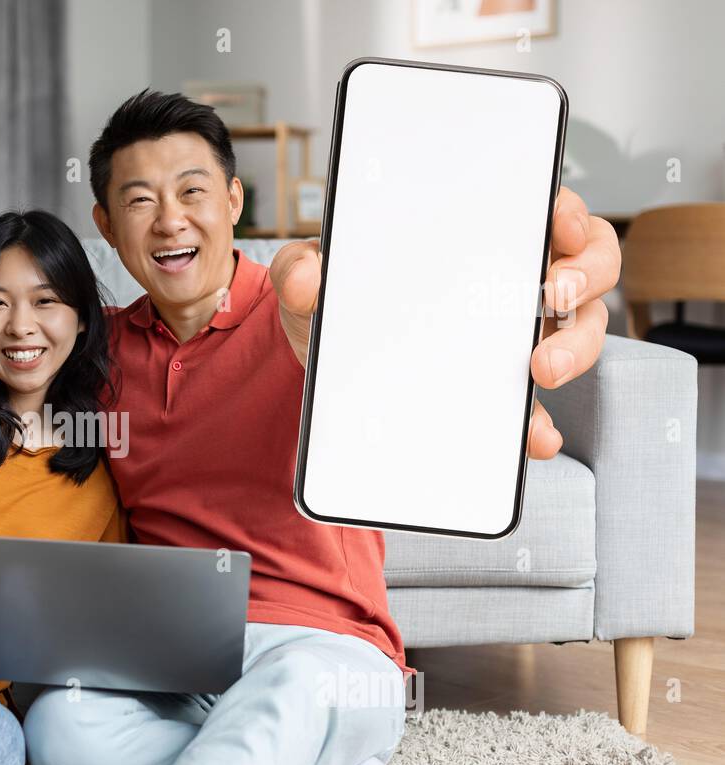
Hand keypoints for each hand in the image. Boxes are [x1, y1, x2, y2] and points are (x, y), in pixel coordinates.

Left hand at [268, 185, 620, 460]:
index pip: (544, 207)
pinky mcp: (499, 388)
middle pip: (584, 265)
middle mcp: (511, 279)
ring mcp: (514, 334)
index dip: (564, 209)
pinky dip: (539, 422)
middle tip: (555, 297)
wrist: (323, 361)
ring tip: (543, 370)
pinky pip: (535, 405)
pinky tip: (532, 437)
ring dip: (574, 349)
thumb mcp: (309, 280)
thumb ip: (299, 270)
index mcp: (479, 235)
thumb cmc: (332, 301)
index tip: (557, 222)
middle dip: (585, 278)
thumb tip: (306, 276)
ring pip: (578, 332)